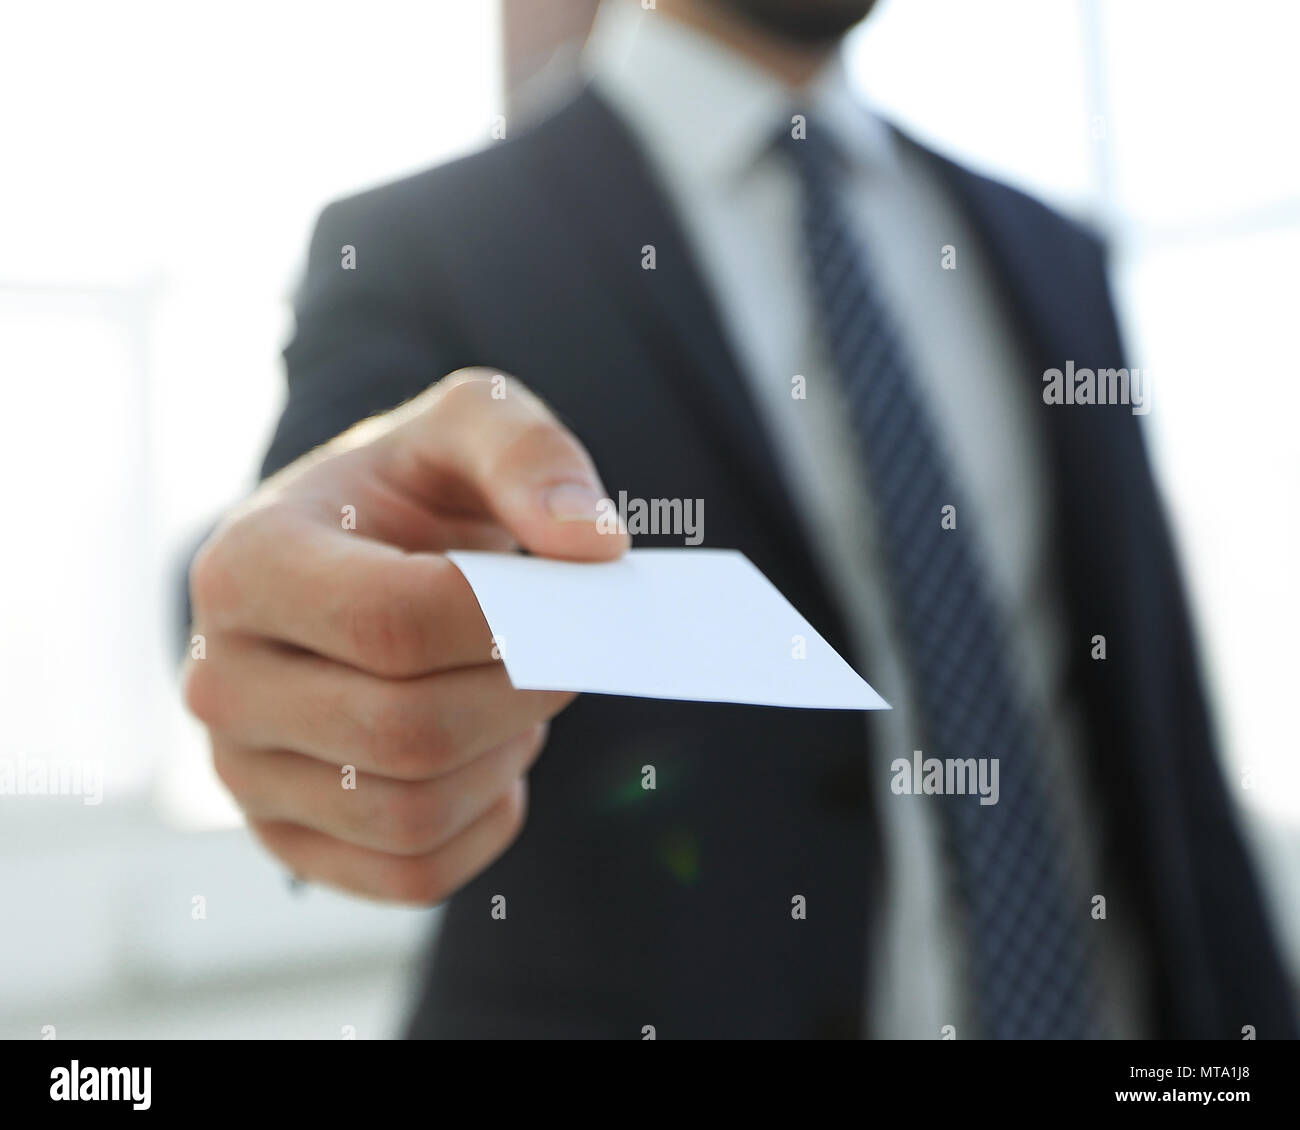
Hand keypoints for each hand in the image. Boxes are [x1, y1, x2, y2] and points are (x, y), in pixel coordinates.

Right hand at [183, 369, 626, 902]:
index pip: (395, 624)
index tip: (576, 598)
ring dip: (504, 756)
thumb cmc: (410, 490)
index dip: (514, 623)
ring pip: (414, 814)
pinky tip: (492, 751)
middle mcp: (219, 680)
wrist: (350, 559)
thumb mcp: (468, 424)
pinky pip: (413, 873)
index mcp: (245, 565)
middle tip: (568, 650)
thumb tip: (594, 547)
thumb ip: (532, 457)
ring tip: (516, 690)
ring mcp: (245, 773)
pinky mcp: (288, 839)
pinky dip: (485, 820)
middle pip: (407, 731)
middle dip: (522, 694)